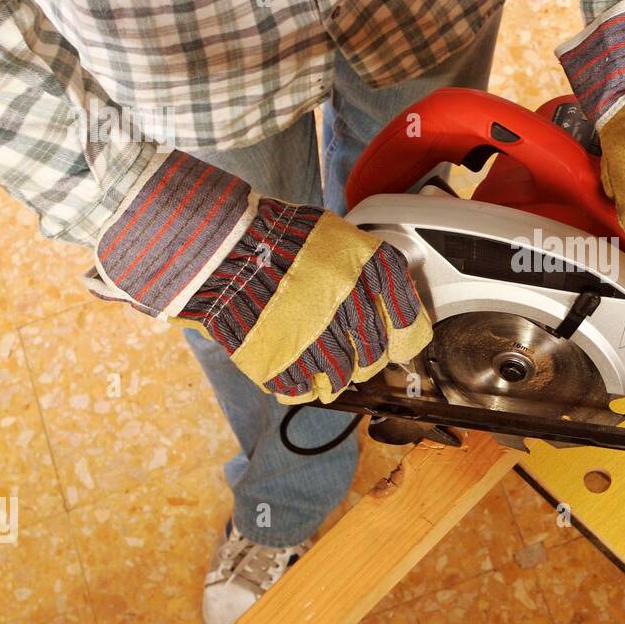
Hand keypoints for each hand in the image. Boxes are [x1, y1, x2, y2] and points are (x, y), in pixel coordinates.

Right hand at [88, 151, 430, 402]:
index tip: (401, 341)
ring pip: (343, 376)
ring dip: (337, 375)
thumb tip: (388, 307)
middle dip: (368, 358)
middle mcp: (348, 302)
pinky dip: (302, 385)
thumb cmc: (274, 236)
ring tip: (323, 364)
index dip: (407, 334)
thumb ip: (364, 271)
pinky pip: (304, 387)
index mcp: (366, 268)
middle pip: (375, 352)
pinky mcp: (280, 360)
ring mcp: (314, 334)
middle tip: (356, 354)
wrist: (217, 245)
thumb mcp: (333, 236)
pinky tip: (295, 369)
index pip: (407, 317)